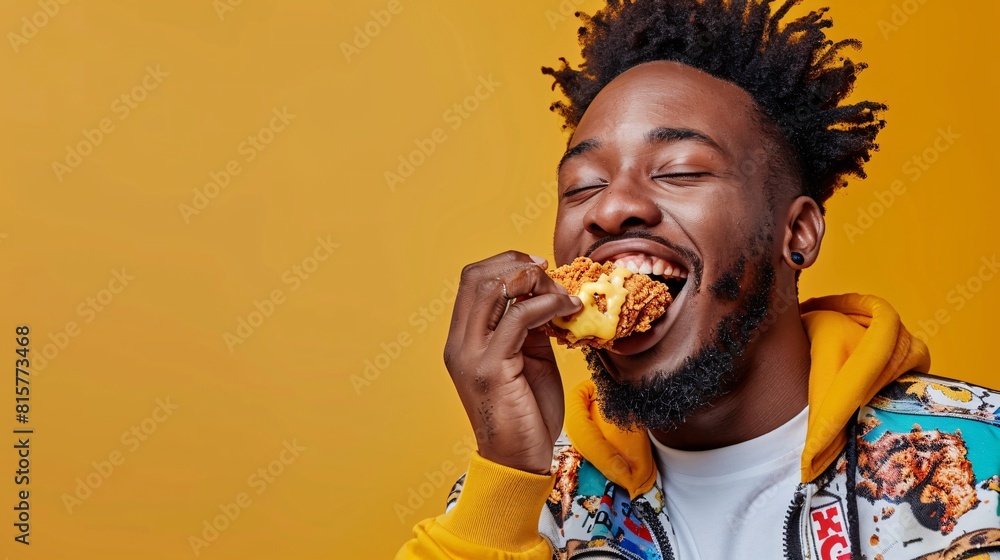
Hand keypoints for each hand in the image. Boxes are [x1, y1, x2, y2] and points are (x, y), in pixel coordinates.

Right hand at [443, 251, 581, 473]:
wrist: (520, 461)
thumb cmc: (527, 412)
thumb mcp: (527, 358)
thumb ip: (528, 326)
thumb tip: (548, 294)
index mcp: (463, 339)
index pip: (472, 279)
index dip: (506, 263)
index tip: (540, 269)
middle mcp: (459, 344)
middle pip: (478, 276)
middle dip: (519, 265)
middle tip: (551, 274)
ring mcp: (471, 355)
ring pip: (494, 289)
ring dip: (536, 282)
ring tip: (563, 293)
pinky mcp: (491, 368)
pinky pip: (519, 318)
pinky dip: (547, 304)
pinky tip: (567, 309)